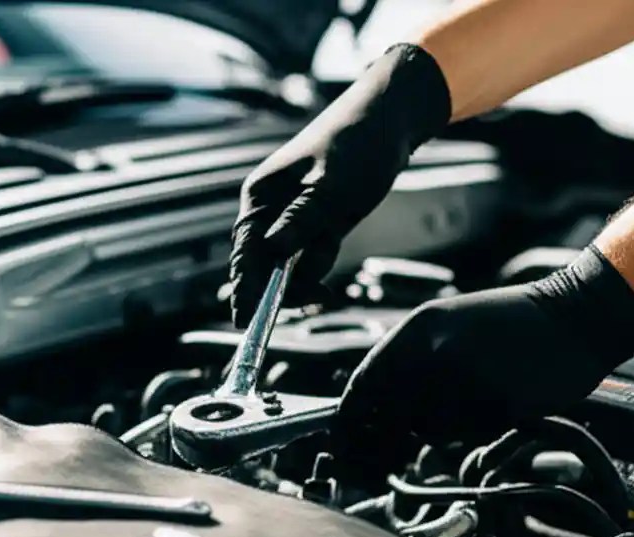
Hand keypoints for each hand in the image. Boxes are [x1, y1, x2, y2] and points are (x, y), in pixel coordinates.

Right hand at [228, 44, 450, 326]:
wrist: (390, 120)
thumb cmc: (358, 143)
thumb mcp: (332, 185)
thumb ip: (302, 219)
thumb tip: (274, 251)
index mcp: (262, 195)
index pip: (245, 248)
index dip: (243, 285)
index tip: (244, 319)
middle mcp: (272, 208)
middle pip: (262, 262)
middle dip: (275, 289)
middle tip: (287, 316)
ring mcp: (295, 216)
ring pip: (288, 264)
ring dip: (302, 280)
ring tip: (321, 282)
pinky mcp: (318, 221)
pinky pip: (311, 256)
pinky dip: (317, 268)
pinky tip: (324, 276)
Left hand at [334, 247, 633, 473]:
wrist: (575, 316)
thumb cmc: (511, 324)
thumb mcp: (448, 325)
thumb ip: (409, 362)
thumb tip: (371, 410)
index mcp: (417, 330)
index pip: (363, 385)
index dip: (349, 422)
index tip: (344, 444)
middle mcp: (434, 352)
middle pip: (389, 418)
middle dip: (384, 445)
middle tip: (383, 461)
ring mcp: (467, 378)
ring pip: (430, 432)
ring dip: (439, 434)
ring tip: (470, 408)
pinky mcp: (499, 403)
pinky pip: (470, 436)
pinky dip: (475, 434)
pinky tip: (496, 407)